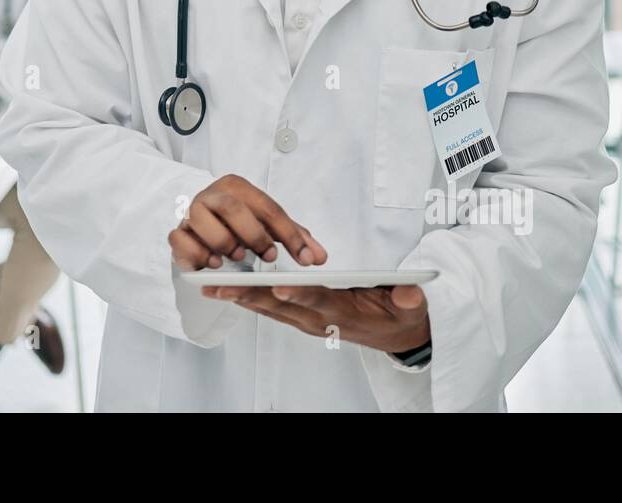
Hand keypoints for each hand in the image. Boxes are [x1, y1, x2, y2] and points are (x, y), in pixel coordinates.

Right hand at [168, 174, 327, 270]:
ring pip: (202, 220)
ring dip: (224, 242)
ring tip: (237, 258)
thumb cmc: (239, 223)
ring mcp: (191, 212)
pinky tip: (214, 265)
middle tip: (269, 256)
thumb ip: (295, 238)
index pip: (268, 208)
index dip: (291, 235)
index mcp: (237, 186)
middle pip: (232, 208)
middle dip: (254, 234)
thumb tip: (320, 257)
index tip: (306, 259)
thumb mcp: (269, 226)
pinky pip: (180, 240)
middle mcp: (212, 195)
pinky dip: (198, 254)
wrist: (202, 222)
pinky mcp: (177, 233)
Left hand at [204, 283, 430, 354]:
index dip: (301, 294)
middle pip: (282, 306)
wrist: (395, 334)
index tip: (280, 288)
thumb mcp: (411, 307)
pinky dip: (249, 299)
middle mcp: (321, 319)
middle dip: (250, 295)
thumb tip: (409, 293)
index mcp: (345, 312)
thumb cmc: (398, 315)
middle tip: (220, 286)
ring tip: (211, 286)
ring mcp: (309, 321)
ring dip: (241, 298)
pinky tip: (228, 290)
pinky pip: (271, 309)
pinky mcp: (302, 318)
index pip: (320, 301)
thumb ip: (409, 299)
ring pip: (270, 309)